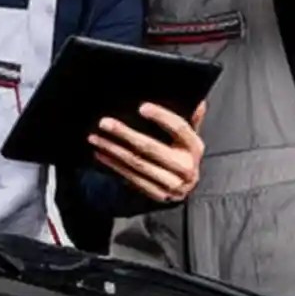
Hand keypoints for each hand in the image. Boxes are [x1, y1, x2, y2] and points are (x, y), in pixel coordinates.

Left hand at [88, 101, 207, 202]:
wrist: (186, 189)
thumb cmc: (184, 157)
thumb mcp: (189, 138)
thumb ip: (192, 120)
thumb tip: (197, 101)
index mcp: (194, 148)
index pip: (179, 128)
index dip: (161, 117)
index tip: (142, 107)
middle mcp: (186, 167)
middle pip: (151, 148)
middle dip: (125, 134)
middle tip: (105, 123)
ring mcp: (172, 184)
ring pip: (137, 164)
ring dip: (113, 150)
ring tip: (96, 138)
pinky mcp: (157, 194)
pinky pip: (131, 177)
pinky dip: (114, 165)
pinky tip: (101, 154)